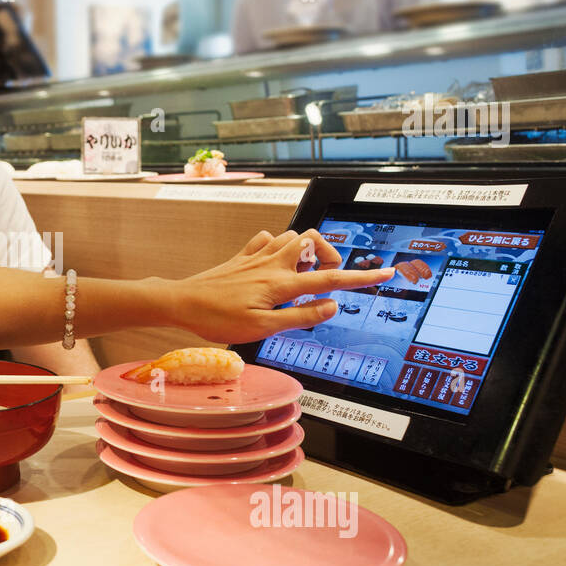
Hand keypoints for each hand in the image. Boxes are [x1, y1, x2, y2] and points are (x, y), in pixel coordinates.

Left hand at [172, 228, 394, 343]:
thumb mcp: (262, 328)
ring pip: (292, 237)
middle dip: (330, 253)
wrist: (180, 302)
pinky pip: (267, 240)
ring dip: (305, 250)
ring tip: (303, 275)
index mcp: (280, 283)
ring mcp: (256, 257)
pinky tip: (274, 262)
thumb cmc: (217, 319)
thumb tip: (332, 306)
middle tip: (329, 275)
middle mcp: (271, 263)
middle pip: (314, 240)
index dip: (360, 278)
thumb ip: (299, 316)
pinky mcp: (241, 257)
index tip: (385, 275)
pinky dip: (278, 246)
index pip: (330, 278)